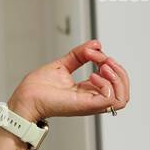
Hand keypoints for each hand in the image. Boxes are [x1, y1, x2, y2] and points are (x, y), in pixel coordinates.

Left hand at [9, 40, 129, 120]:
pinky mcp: (85, 105)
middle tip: (104, 62)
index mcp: (88, 90)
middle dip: (120, 71)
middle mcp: (92, 98)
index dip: (112, 65)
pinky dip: (106, 84)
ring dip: (117, 78)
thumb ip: (80, 54)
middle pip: (124, 92)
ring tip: (102, 68)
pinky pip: (110, 99)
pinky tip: (92, 76)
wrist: (25, 96)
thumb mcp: (63, 64)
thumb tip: (96, 44)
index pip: (115, 83)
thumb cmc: (38, 86)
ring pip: (122, 98)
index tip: (95, 53)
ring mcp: (90, 103)